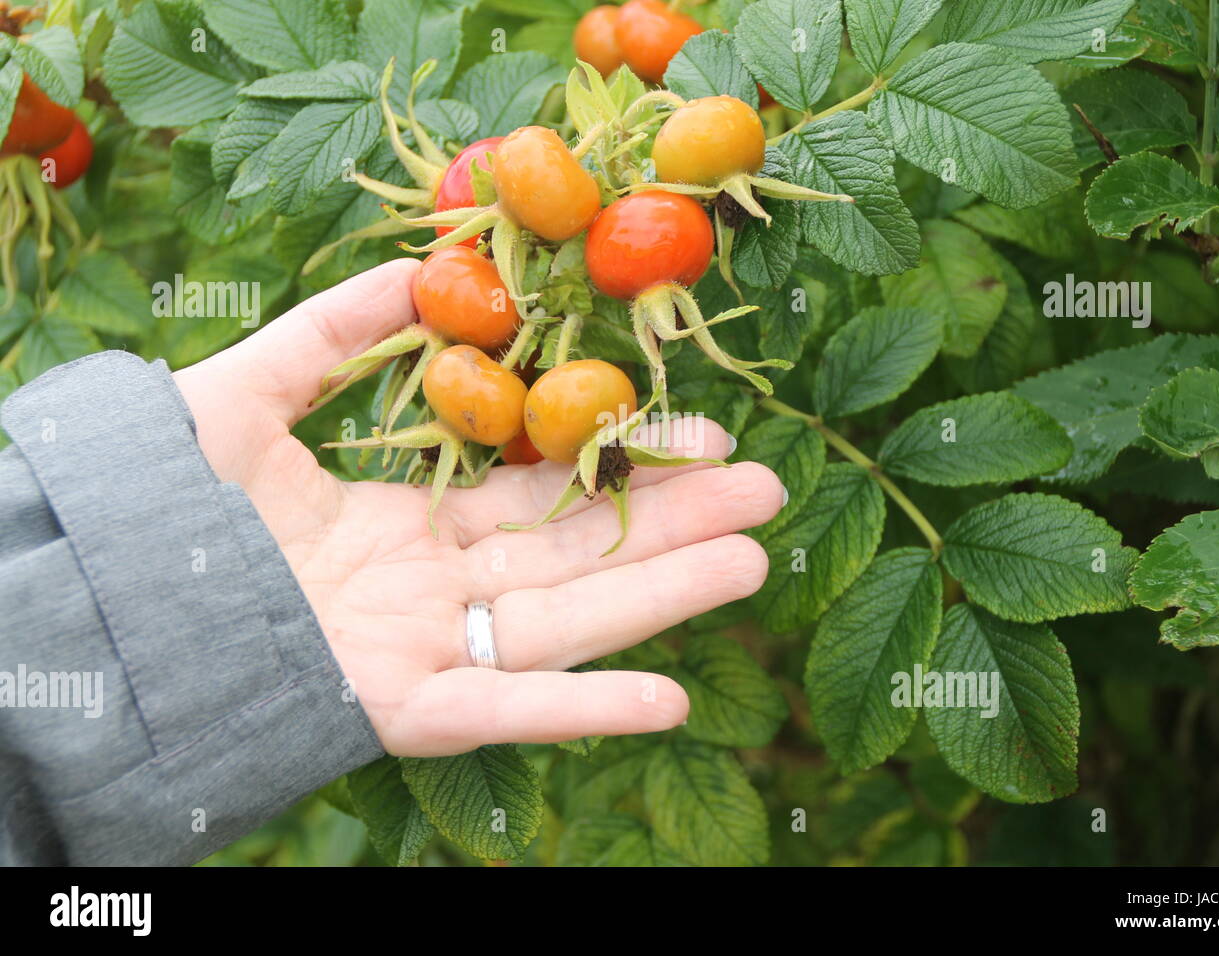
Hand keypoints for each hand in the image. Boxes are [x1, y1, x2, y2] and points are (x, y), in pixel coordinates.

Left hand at [172, 259, 784, 756]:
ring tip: (752, 560)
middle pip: (575, 555)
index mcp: (407, 528)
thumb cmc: (165, 507)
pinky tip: (673, 695)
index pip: (538, 494)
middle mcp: (432, 592)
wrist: (101, 602)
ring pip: (564, 621)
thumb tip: (412, 266)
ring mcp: (425, 653)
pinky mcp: (404, 712)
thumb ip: (330, 335)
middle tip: (767, 491)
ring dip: (660, 595)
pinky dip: (587, 709)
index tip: (698, 430)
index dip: (618, 462)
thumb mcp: (246, 396)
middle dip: (671, 523)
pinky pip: (508, 712)